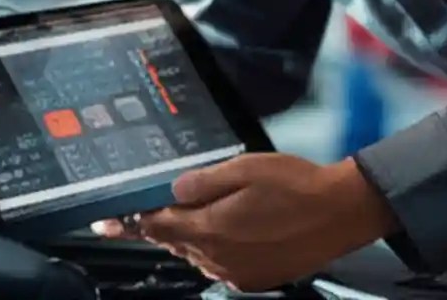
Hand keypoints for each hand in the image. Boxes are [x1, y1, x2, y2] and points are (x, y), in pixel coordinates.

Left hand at [93, 154, 396, 291]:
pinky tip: (232, 229)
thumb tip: (172, 191)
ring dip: (192, 236)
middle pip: (174, 242)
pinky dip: (216, 248)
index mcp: (210, 229)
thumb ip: (202, 182)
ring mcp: (237, 272)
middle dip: (162, 225)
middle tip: (153, 208)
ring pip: (198, 254)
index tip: (105, 222)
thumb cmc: (296, 185)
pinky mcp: (255, 279)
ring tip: (204, 212)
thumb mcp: (244, 168)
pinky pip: (221, 265)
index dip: (130, 221)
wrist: (341, 213)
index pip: (156, 227)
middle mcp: (218, 257)